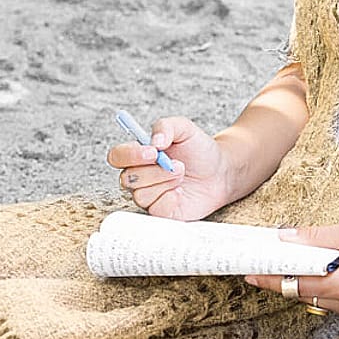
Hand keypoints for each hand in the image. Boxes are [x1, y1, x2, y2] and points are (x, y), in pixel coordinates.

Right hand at [105, 116, 232, 220]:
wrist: (221, 171)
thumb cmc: (199, 150)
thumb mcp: (184, 128)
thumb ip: (166, 127)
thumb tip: (154, 141)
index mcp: (139, 155)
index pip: (117, 156)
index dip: (129, 155)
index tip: (152, 151)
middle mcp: (140, 176)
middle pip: (127, 178)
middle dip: (153, 171)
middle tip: (176, 164)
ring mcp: (149, 195)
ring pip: (140, 194)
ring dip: (165, 182)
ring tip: (182, 174)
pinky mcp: (161, 211)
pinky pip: (155, 209)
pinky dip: (171, 198)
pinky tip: (181, 191)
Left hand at [242, 220, 338, 319]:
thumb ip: (318, 236)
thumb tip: (285, 236)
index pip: (295, 284)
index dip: (269, 278)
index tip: (249, 272)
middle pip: (304, 294)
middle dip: (283, 278)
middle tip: (263, 263)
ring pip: (319, 299)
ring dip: (304, 282)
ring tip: (289, 262)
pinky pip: (336, 301)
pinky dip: (323, 286)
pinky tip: (321, 269)